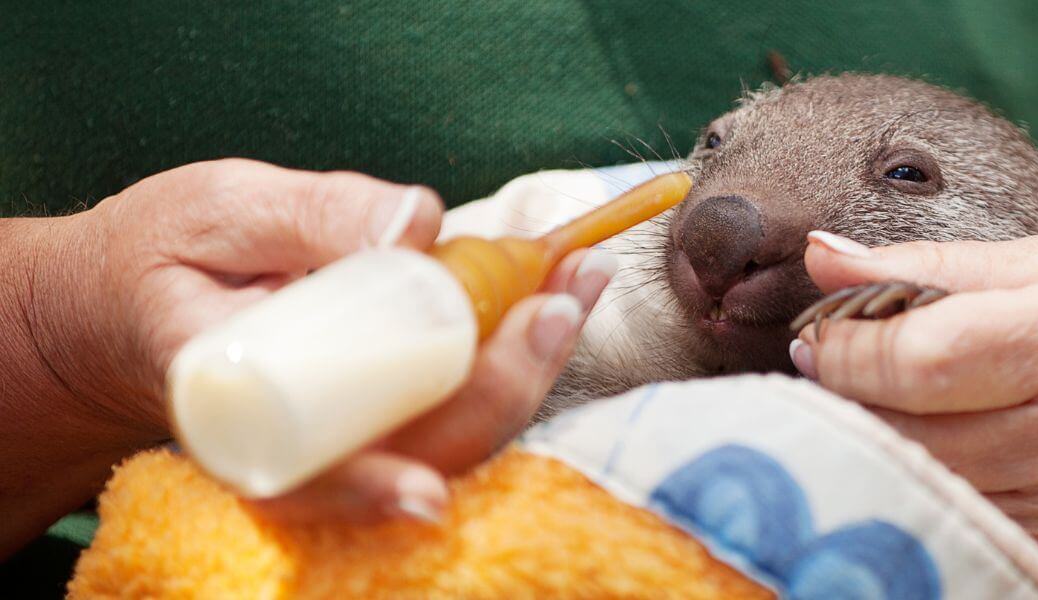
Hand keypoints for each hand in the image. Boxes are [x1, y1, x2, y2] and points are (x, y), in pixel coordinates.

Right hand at [23, 158, 611, 521]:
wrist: (129, 309)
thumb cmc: (161, 257)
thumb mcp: (217, 210)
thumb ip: (311, 214)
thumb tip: (418, 223)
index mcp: (230, 410)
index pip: (309, 471)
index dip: (370, 486)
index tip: (425, 494)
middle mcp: (293, 449)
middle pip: (415, 453)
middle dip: (502, 384)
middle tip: (562, 301)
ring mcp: (345, 444)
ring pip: (453, 439)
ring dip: (530, 365)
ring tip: (582, 282)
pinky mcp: (383, 421)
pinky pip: (460, 410)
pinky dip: (517, 356)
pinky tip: (559, 297)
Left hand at [788, 230, 1037, 595]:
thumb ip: (945, 264)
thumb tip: (824, 254)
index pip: (914, 362)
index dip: (843, 352)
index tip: (821, 339)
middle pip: (911, 439)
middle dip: (845, 411)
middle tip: (829, 387)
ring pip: (936, 502)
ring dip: (881, 467)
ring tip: (873, 429)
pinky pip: (986, 555)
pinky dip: (941, 522)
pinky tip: (933, 484)